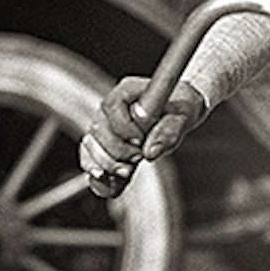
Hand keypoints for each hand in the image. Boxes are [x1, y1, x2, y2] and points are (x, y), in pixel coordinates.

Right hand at [79, 77, 204, 197]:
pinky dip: (93, 168)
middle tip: (137, 159)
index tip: (140, 141)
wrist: (178, 113)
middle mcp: (111, 107)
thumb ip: (168, 132)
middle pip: (98, 128)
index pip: (112, 105)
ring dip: (106, 162)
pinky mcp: (102, 142)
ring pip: (90, 143)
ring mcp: (104, 124)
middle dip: (116, 150)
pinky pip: (88, 154)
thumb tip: (150, 153)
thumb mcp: (182, 117)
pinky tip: (104, 179)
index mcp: (127, 91)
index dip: (123, 127)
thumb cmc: (179, 109)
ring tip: (126, 171)